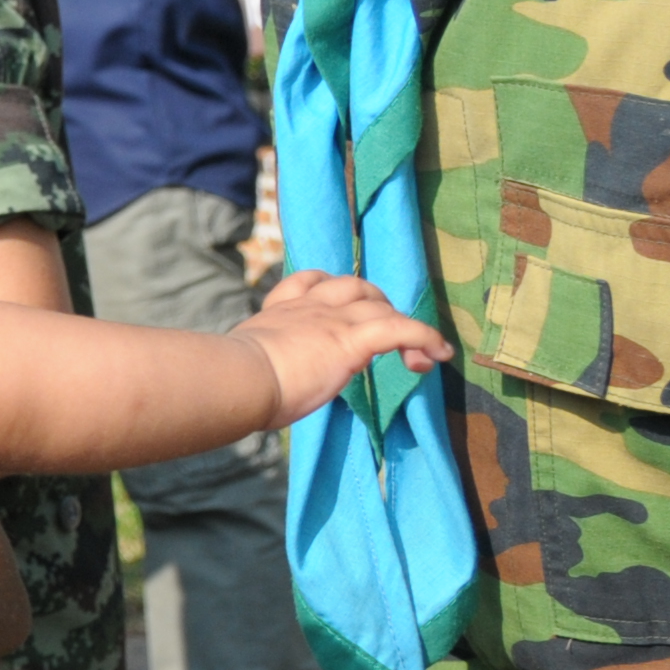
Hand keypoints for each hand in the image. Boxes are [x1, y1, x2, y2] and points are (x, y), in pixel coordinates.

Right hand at [240, 270, 449, 420]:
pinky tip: (438, 354)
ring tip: (418, 352)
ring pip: (379, 304)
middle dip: (376, 303)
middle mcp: (308, 308)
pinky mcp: (353, 340)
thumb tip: (257, 387)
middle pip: (353, 286)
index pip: (309, 282)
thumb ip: (259, 363)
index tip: (341, 312)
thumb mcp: (244, 363)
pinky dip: (425, 337)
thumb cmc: (231, 381)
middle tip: (384, 332)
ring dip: (402, 322)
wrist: (237, 378)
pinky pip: (401, 329)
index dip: (331, 291)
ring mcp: (333, 320)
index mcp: (279, 313)